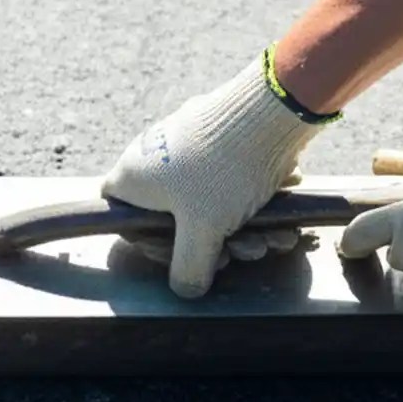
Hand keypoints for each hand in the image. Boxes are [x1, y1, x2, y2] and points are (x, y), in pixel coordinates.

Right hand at [101, 55, 323, 296]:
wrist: (270, 112)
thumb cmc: (223, 173)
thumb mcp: (203, 233)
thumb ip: (189, 267)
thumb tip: (186, 289)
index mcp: (133, 176)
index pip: (121, 215)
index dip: (150, 244)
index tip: (180, 256)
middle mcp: (153, 155)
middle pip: (177, 216)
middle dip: (216, 241)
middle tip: (245, 250)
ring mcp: (187, 141)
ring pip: (210, 199)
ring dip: (243, 225)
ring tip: (274, 235)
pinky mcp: (221, 134)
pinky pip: (230, 177)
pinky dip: (253, 198)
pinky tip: (282, 211)